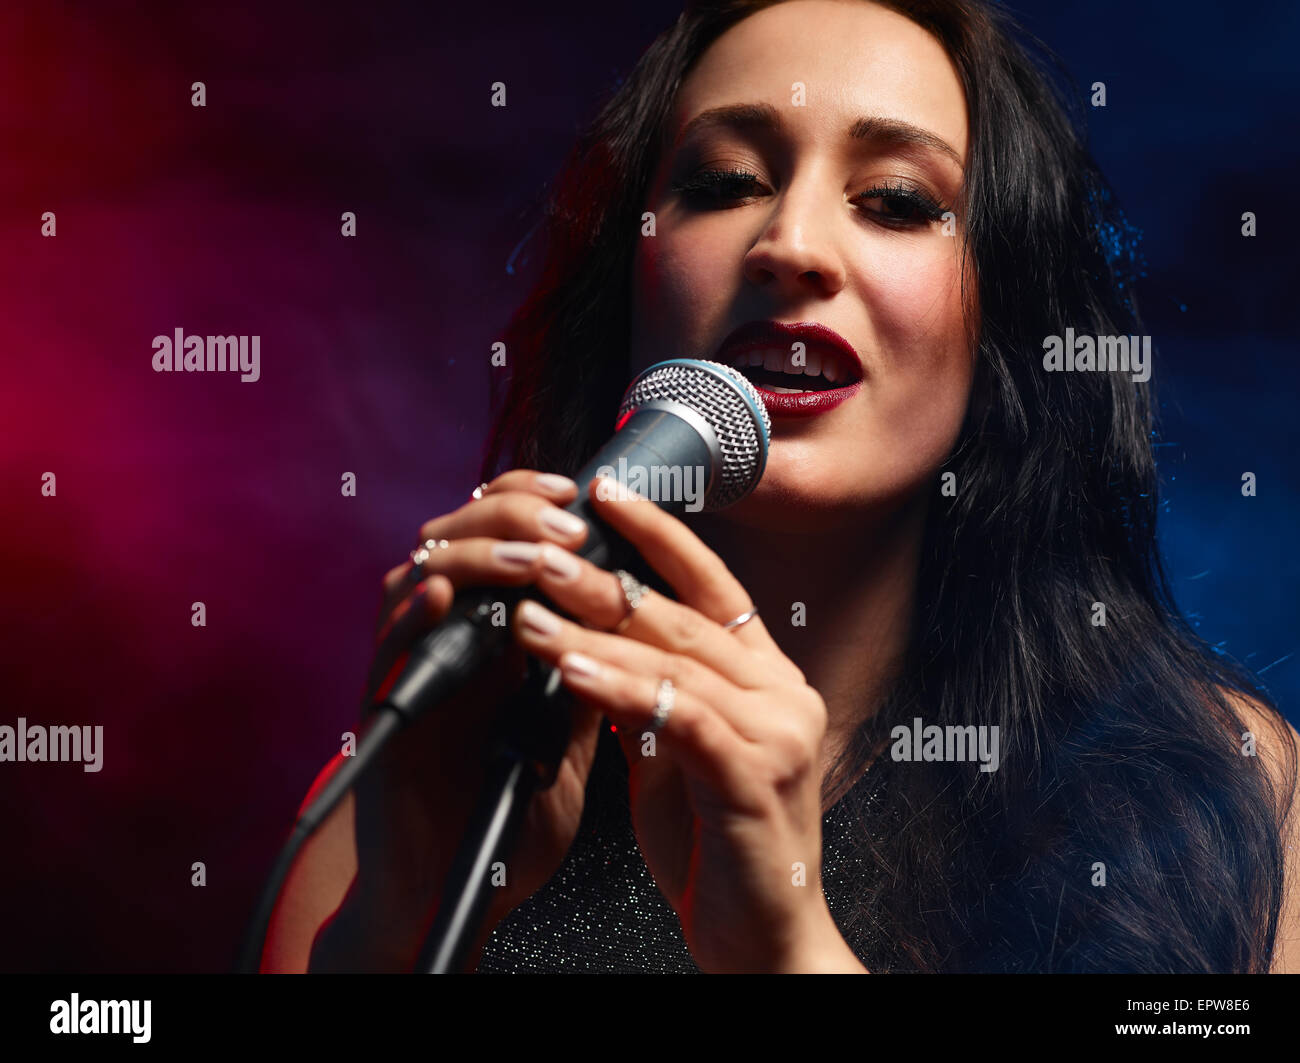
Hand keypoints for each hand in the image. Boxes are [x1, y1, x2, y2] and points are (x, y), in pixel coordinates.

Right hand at [337, 469, 608, 969]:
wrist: (452, 891)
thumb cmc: (504, 812)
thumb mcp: (563, 736)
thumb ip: (584, 678)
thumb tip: (628, 622)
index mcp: (487, 635)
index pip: (496, 535)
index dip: (530, 499)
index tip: (580, 492)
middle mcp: (442, 640)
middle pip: (454, 536)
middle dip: (511, 512)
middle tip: (566, 522)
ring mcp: (410, 671)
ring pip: (418, 576)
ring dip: (477, 552)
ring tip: (532, 555)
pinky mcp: (382, 712)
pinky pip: (388, 648)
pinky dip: (414, 613)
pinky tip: (447, 593)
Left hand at [509, 475, 866, 972]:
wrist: (766, 943)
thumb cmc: (718, 851)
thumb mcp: (676, 758)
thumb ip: (649, 697)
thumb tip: (591, 642)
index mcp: (768, 680)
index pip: (713, 586)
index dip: (659, 535)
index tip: (607, 492)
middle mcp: (784, 693)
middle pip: (684, 616)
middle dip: (605, 579)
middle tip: (541, 551)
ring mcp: (778, 732)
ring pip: (675, 661)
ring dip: (593, 633)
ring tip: (527, 614)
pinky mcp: (757, 777)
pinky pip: (678, 717)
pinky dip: (619, 688)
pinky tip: (568, 670)